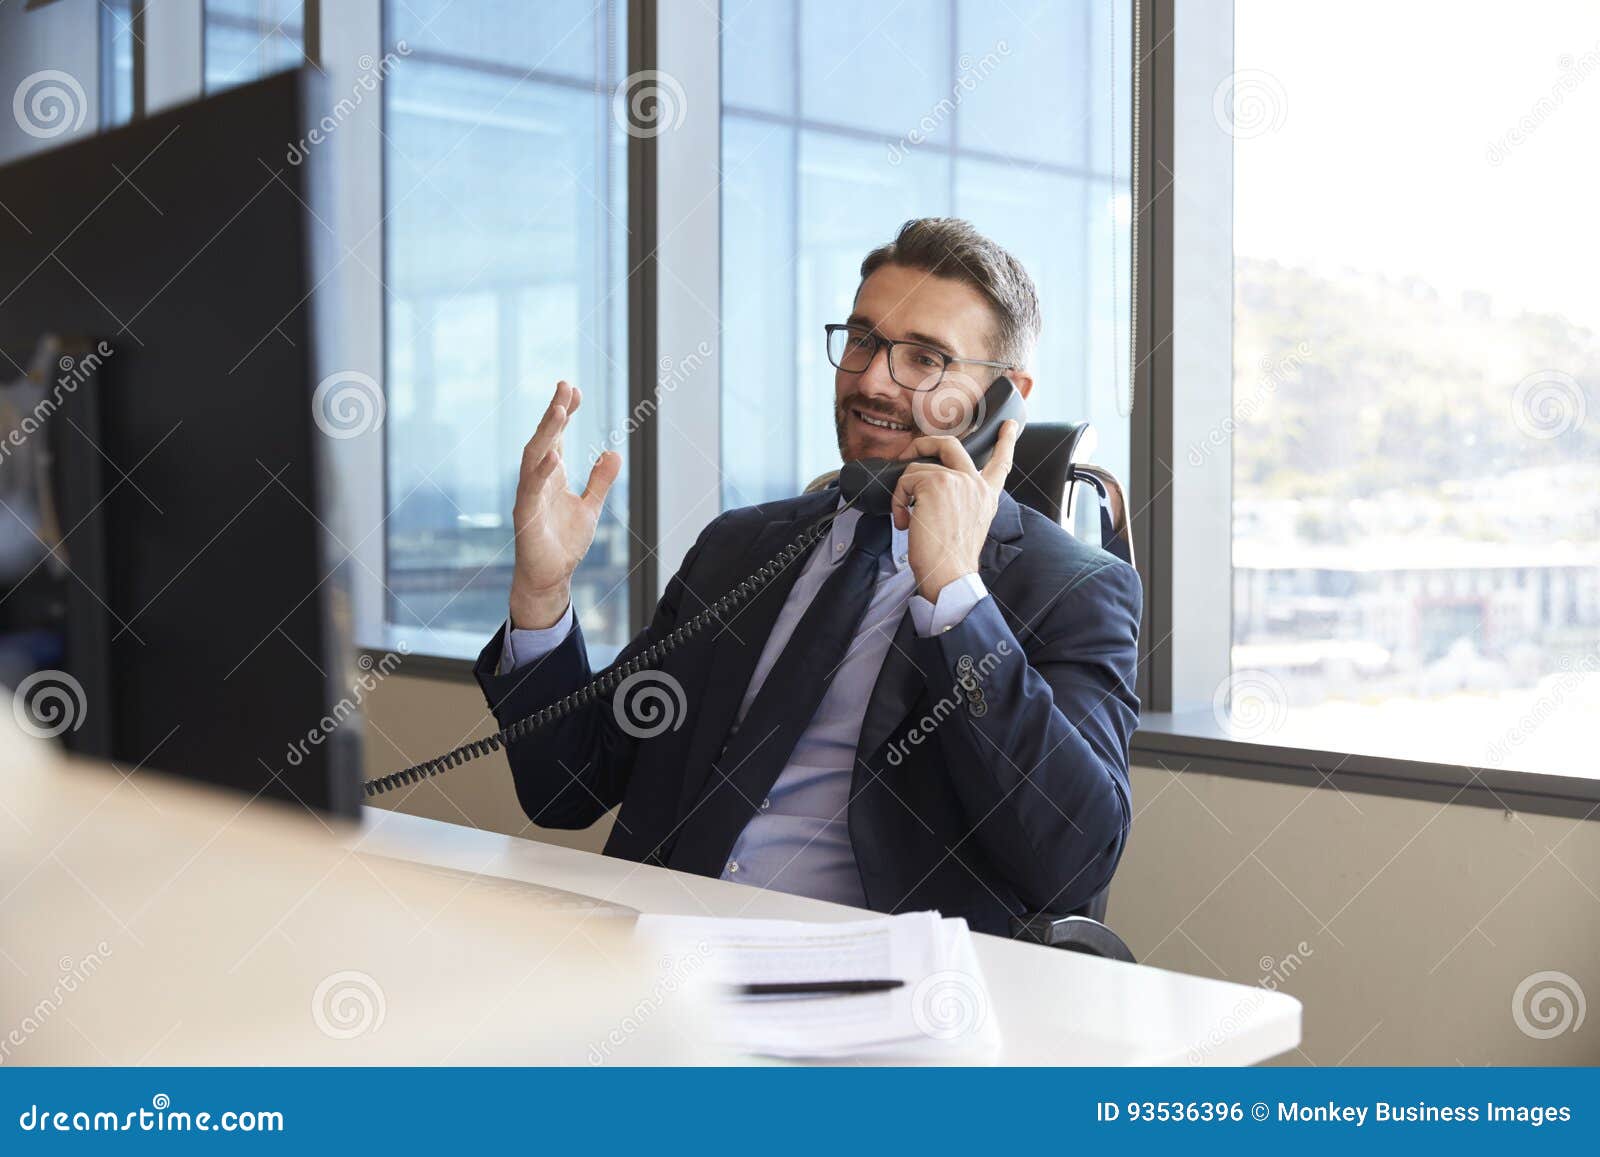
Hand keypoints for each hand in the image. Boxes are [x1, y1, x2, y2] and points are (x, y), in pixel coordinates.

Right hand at [508, 381, 621, 628]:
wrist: (549, 577)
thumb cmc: (563, 542)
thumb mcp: (590, 507)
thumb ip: (600, 481)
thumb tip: (613, 452)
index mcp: (551, 475)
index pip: (556, 436)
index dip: (563, 412)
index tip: (573, 389)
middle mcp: (537, 480)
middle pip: (543, 439)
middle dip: (553, 412)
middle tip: (565, 386)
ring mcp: (529, 496)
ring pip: (533, 457)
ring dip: (546, 434)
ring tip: (560, 411)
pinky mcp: (525, 516)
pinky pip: (531, 490)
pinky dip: (541, 472)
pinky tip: (554, 455)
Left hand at [890, 421, 1018, 601]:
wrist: (950, 576)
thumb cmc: (951, 560)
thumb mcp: (967, 525)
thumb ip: (959, 501)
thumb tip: (929, 487)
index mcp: (987, 496)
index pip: (1001, 463)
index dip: (1006, 441)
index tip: (1010, 426)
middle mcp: (976, 484)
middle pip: (951, 444)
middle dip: (924, 442)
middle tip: (908, 452)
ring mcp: (957, 480)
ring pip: (918, 468)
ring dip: (904, 492)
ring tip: (907, 517)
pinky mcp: (936, 482)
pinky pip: (906, 479)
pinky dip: (897, 499)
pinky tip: (905, 519)